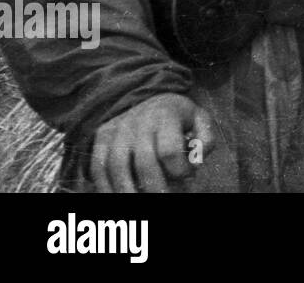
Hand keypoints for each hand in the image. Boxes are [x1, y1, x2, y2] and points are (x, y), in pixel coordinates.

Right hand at [90, 93, 215, 192]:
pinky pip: (98, 166)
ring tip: (139, 204)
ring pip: (116, 166)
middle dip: (154, 187)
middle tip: (164, 199)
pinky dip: (105, 187)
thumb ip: (205, 140)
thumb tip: (195, 161)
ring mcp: (117, 128)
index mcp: (165, 114)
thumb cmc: (179, 118)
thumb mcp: (200, 120)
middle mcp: (138, 120)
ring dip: (127, 191)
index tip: (188, 176)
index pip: (169, 150)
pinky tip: (118, 197)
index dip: (179, 170)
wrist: (151, 98)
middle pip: (143, 161)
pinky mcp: (102, 136)